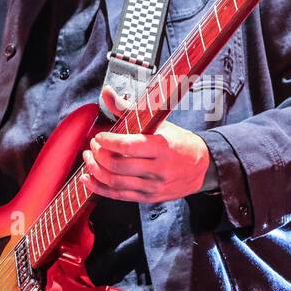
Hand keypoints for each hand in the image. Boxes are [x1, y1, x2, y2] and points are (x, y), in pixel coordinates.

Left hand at [79, 84, 216, 202]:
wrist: (201, 167)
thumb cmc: (178, 142)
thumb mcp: (159, 123)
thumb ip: (129, 109)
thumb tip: (106, 93)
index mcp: (162, 147)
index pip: (128, 146)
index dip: (108, 141)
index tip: (100, 136)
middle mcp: (158, 169)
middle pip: (118, 166)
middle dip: (98, 155)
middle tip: (93, 146)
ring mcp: (152, 186)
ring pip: (115, 182)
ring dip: (95, 170)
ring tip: (89, 159)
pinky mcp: (148, 198)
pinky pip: (118, 195)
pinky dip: (99, 188)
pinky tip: (89, 178)